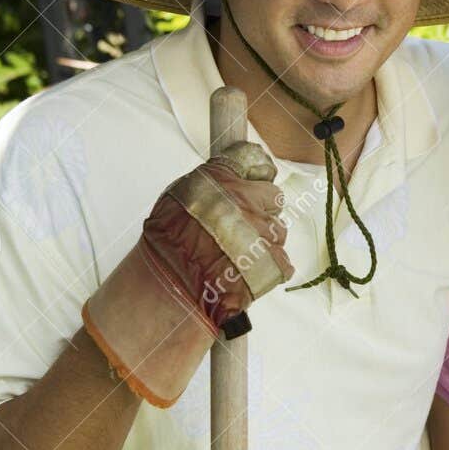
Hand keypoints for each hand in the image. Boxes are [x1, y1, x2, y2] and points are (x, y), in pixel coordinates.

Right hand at [82, 141, 292, 405]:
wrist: (169, 291)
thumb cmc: (166, 246)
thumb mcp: (175, 200)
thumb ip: (208, 183)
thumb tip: (233, 171)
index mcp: (219, 181)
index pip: (252, 158)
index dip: (255, 170)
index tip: (254, 179)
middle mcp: (244, 202)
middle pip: (272, 195)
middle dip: (262, 209)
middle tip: (242, 226)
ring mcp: (261, 234)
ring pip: (278, 229)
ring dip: (264, 240)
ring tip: (237, 256)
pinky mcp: (273, 264)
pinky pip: (282, 260)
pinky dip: (268, 268)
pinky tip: (245, 273)